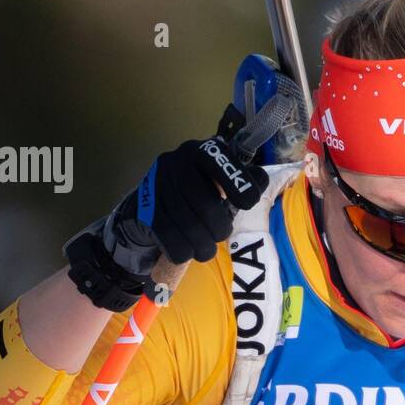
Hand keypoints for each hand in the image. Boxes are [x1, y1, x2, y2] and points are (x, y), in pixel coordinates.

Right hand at [64, 106, 268, 309]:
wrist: (151, 203)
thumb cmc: (196, 192)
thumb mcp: (219, 180)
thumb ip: (243, 180)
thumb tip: (260, 180)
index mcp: (198, 151)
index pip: (222, 165)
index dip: (240, 186)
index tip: (248, 203)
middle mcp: (175, 162)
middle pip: (205, 204)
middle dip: (219, 227)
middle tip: (221, 234)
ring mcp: (157, 185)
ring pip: (188, 225)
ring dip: (203, 246)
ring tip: (207, 250)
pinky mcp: (145, 209)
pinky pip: (169, 238)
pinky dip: (183, 251)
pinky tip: (188, 252)